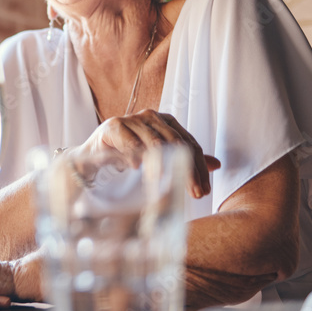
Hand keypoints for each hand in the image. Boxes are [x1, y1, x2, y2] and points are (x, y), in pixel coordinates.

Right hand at [79, 110, 220, 197]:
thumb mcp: (158, 157)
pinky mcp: (113, 126)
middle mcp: (151, 117)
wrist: (94, 155)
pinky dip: (133, 153)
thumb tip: (217, 165)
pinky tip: (137, 167)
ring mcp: (131, 119)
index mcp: (165, 121)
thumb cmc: (128, 154)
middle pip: (176, 142)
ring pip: (154, 141)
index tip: (203, 192)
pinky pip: (127, 140)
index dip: (199, 168)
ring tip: (167, 183)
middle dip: (187, 170)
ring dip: (162, 163)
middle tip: (192, 193)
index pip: (189, 144)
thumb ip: (185, 158)